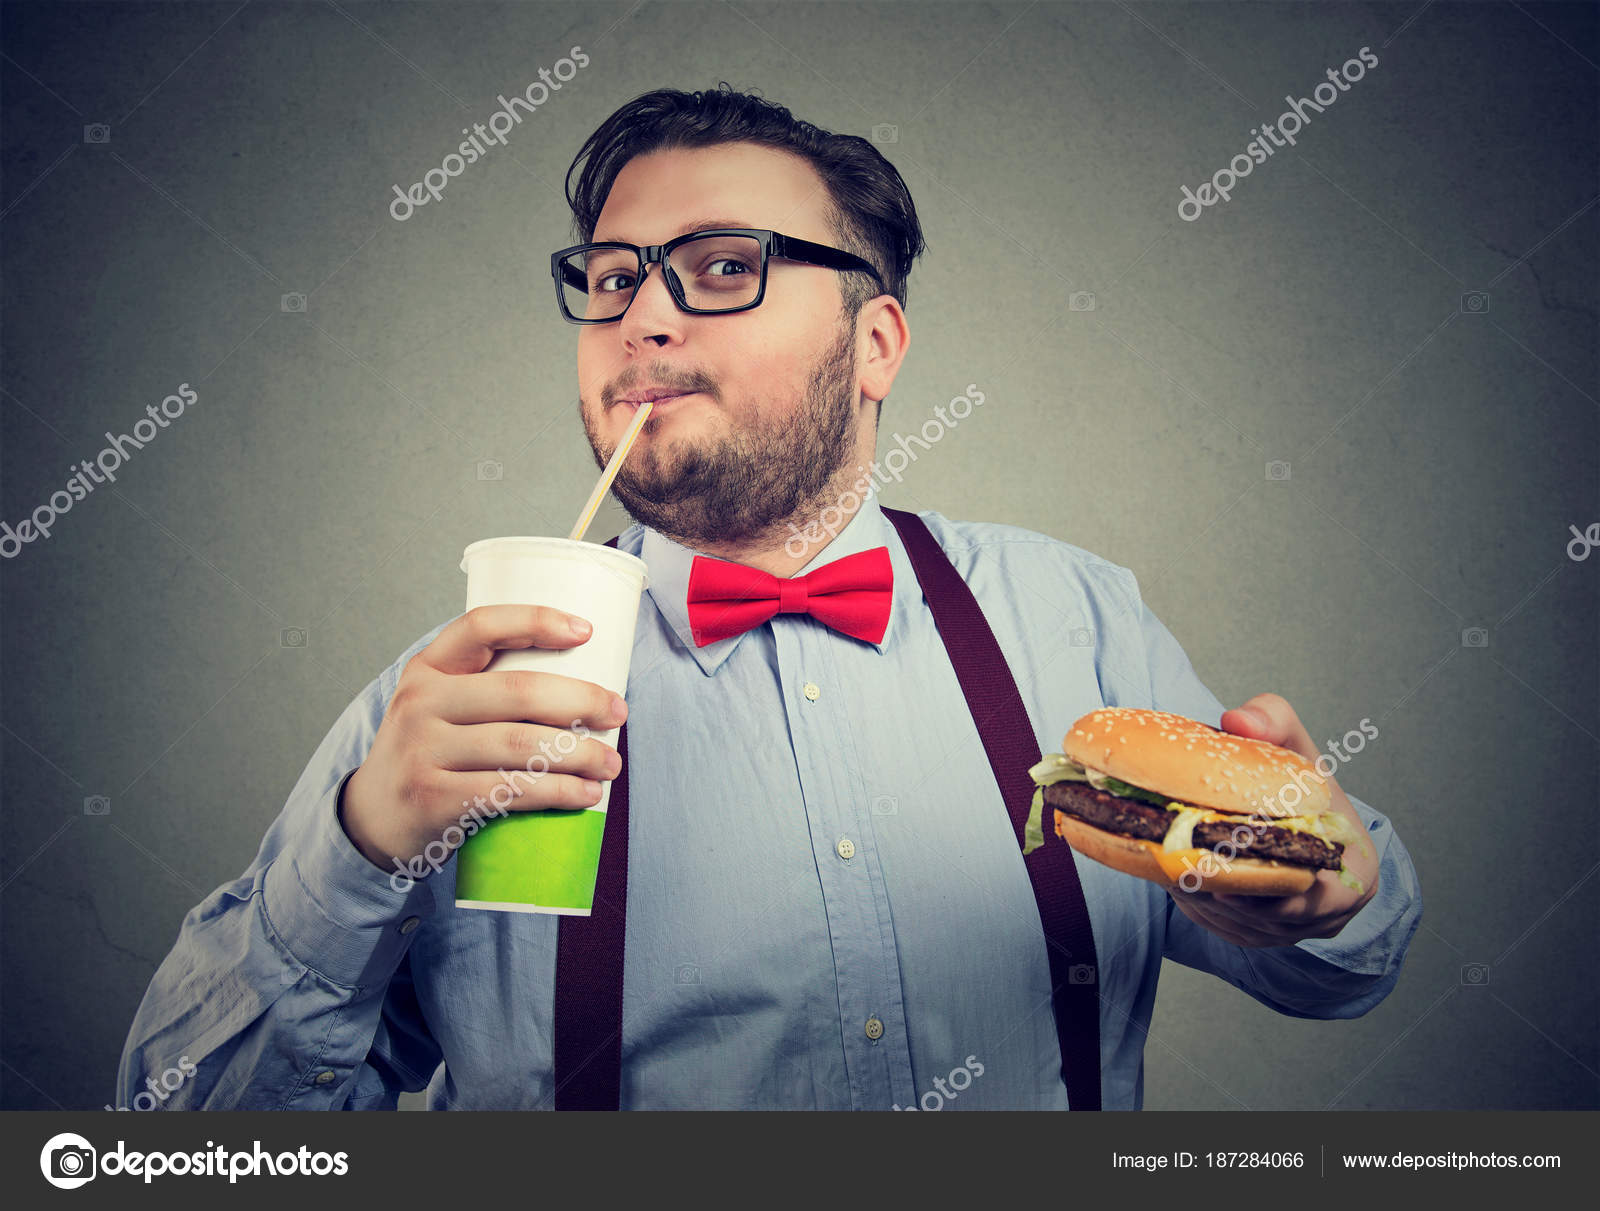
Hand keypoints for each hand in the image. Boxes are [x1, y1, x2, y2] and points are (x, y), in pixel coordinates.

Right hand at [338, 605, 628, 872]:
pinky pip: (510, 790)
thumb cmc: (430, 754)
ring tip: (611, 764)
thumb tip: (583, 682)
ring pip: (522, 745)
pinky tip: (584, 793)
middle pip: (518, 691)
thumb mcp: (438, 707)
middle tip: (619, 712)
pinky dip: (557, 792)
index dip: (536, 621)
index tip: (586, 630)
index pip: (481, 626)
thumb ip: (486, 687)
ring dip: (581, 754)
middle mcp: (421, 703)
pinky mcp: (434, 798)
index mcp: (427, 669)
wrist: (372, 819)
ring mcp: (423, 751)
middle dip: (582, 700)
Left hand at [1166, 693, 1379, 947]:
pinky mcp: (1257, 937)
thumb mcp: (1297, 745)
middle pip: (1263, 913)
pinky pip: (1220, 928)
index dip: (1267, 883)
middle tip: (1178, 859)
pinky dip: (1194, 903)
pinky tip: (1169, 873)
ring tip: (1166, 861)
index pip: (1311, 896)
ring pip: (1235, 924)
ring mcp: (1290, 933)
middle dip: (1220, 885)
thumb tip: (1237, 721)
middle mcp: (1326, 917)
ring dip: (1200, 896)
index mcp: (1355, 877)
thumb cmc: (1302, 783)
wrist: (1302, 816)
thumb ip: (1274, 722)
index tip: (1224, 865)